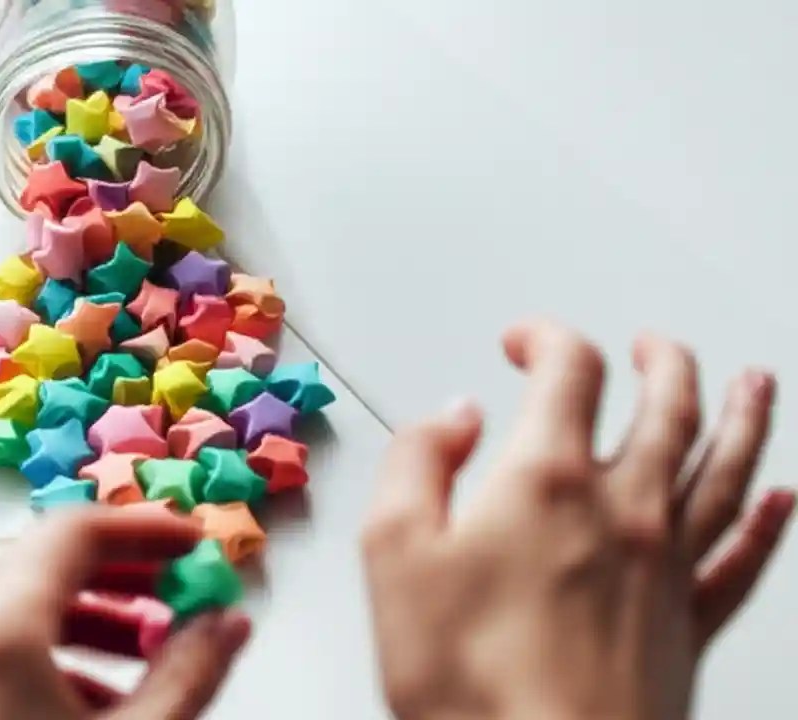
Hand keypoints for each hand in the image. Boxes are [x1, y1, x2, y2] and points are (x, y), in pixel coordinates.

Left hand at [0, 508, 251, 719]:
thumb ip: (188, 673)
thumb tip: (226, 625)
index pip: (73, 535)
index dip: (144, 531)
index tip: (191, 545)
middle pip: (32, 564)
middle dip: (113, 575)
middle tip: (173, 595)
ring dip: (75, 617)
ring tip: (140, 656)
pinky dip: (29, 656)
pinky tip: (83, 703)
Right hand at [363, 320, 793, 719]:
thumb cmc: (468, 681)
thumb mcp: (392, 552)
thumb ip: (416, 463)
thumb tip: (452, 419)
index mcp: (547, 480)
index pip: (570, 370)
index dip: (547, 337)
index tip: (525, 340)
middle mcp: (625, 509)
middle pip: (668, 405)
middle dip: (661, 360)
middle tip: (652, 344)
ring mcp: (669, 567)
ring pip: (726, 467)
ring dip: (743, 414)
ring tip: (753, 382)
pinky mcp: (690, 627)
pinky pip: (746, 558)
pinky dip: (769, 521)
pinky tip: (782, 500)